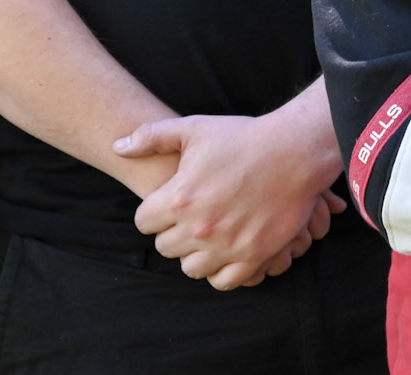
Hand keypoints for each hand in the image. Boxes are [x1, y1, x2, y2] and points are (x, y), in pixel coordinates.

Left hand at [116, 109, 344, 290]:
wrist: (293, 151)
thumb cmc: (242, 137)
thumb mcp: (192, 128)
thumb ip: (150, 137)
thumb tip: (117, 148)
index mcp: (180, 197)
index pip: (143, 222)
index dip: (152, 212)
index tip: (166, 203)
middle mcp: (199, 227)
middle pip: (165, 247)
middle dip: (172, 233)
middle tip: (187, 219)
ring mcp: (227, 246)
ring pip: (191, 269)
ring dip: (194, 254)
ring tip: (206, 236)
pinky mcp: (253, 257)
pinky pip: (224, 282)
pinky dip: (220, 272)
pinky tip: (224, 252)